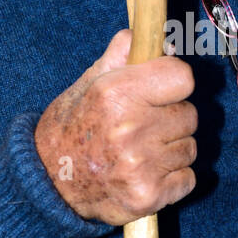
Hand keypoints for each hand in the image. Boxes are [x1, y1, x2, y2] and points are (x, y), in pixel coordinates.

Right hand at [34, 29, 197, 226]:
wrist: (47, 183)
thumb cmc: (70, 128)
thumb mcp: (87, 83)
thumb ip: (122, 55)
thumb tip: (158, 40)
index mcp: (116, 93)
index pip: (182, 77)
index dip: (174, 81)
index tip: (162, 89)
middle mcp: (130, 128)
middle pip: (189, 114)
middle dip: (170, 118)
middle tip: (142, 126)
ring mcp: (140, 166)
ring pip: (189, 147)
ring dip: (171, 149)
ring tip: (140, 151)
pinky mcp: (148, 197)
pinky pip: (187, 178)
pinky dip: (173, 178)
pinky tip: (146, 173)